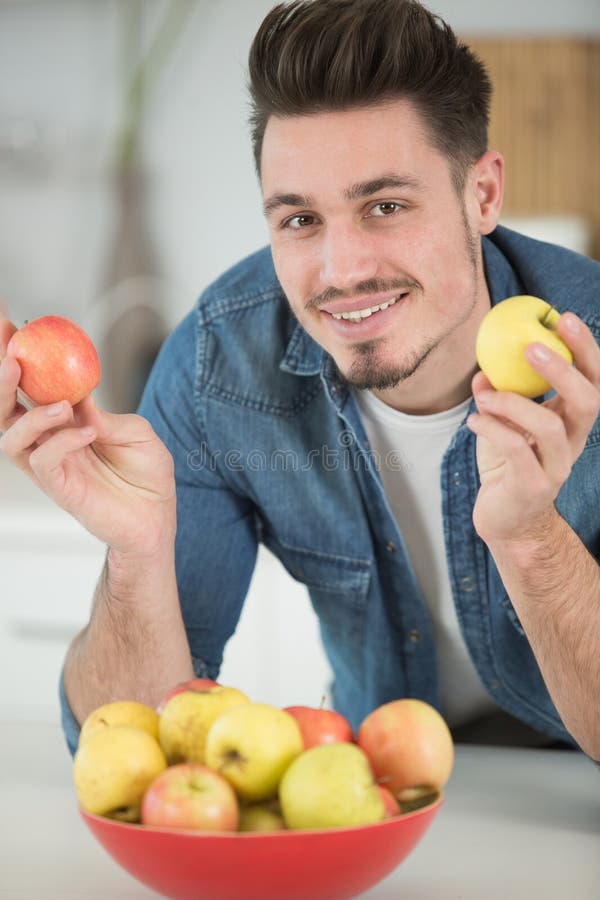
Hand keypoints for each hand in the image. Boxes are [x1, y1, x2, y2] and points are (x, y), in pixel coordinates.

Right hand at [0, 316, 175, 554]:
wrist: (158, 519)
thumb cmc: (148, 475)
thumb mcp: (137, 432)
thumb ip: (106, 413)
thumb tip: (79, 393)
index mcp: (63, 423)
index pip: (29, 388)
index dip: (14, 359)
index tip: (11, 325)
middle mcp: (48, 442)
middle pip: (4, 410)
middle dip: (0, 379)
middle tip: (11, 354)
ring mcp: (50, 466)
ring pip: (11, 437)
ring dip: (31, 414)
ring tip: (61, 404)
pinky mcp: (59, 488)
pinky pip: (43, 461)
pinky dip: (60, 441)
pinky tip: (86, 432)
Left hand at [467, 312, 599, 543]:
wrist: (506, 522)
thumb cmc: (507, 467)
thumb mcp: (503, 425)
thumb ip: (497, 397)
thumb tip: (482, 370)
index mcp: (572, 423)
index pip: (593, 381)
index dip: (586, 350)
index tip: (564, 317)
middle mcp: (573, 444)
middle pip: (588, 402)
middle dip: (563, 370)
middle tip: (531, 347)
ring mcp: (556, 468)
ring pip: (550, 428)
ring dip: (514, 404)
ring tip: (484, 397)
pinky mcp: (533, 487)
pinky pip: (517, 451)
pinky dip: (493, 430)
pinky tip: (473, 422)